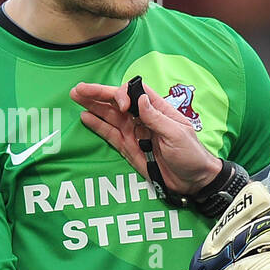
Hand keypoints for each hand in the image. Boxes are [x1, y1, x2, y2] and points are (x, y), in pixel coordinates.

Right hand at [70, 80, 220, 194]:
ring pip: (109, 115)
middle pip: (116, 102)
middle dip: (98, 94)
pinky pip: (110, 134)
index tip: (122, 107)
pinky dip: (98, 125)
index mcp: (157, 109)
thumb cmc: (191, 154)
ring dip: (93, 106)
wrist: (193, 180)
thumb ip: (156, 117)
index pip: (134, 93)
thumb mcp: (176, 134)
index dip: (122, 95)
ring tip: (76, 97)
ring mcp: (133, 132)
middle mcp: (142, 118)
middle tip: (79, 89)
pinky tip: (85, 117)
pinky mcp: (128, 148)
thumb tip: (139, 99)